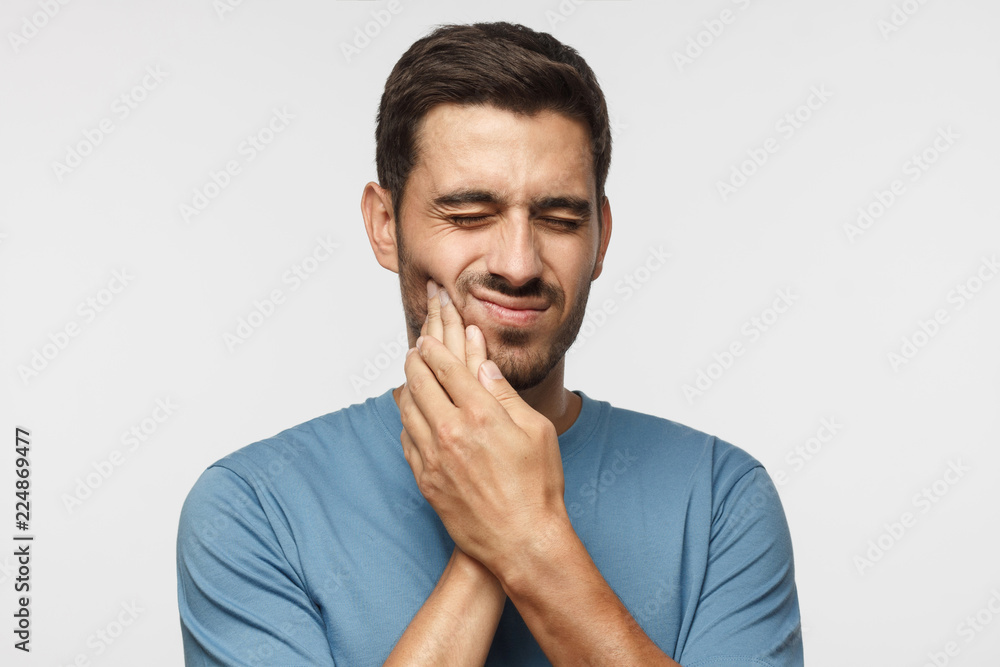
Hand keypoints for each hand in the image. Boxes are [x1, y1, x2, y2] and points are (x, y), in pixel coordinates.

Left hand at [398, 281, 566, 577]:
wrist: (522, 542)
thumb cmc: (538, 487)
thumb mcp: (536, 431)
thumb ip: (505, 394)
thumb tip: (483, 364)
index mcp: (481, 414)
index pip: (448, 368)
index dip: (435, 349)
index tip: (428, 338)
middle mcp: (451, 432)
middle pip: (420, 383)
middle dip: (414, 360)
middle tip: (413, 348)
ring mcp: (434, 458)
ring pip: (408, 410)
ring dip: (406, 386)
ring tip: (408, 374)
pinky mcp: (426, 480)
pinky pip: (406, 440)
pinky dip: (405, 420)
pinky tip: (409, 413)